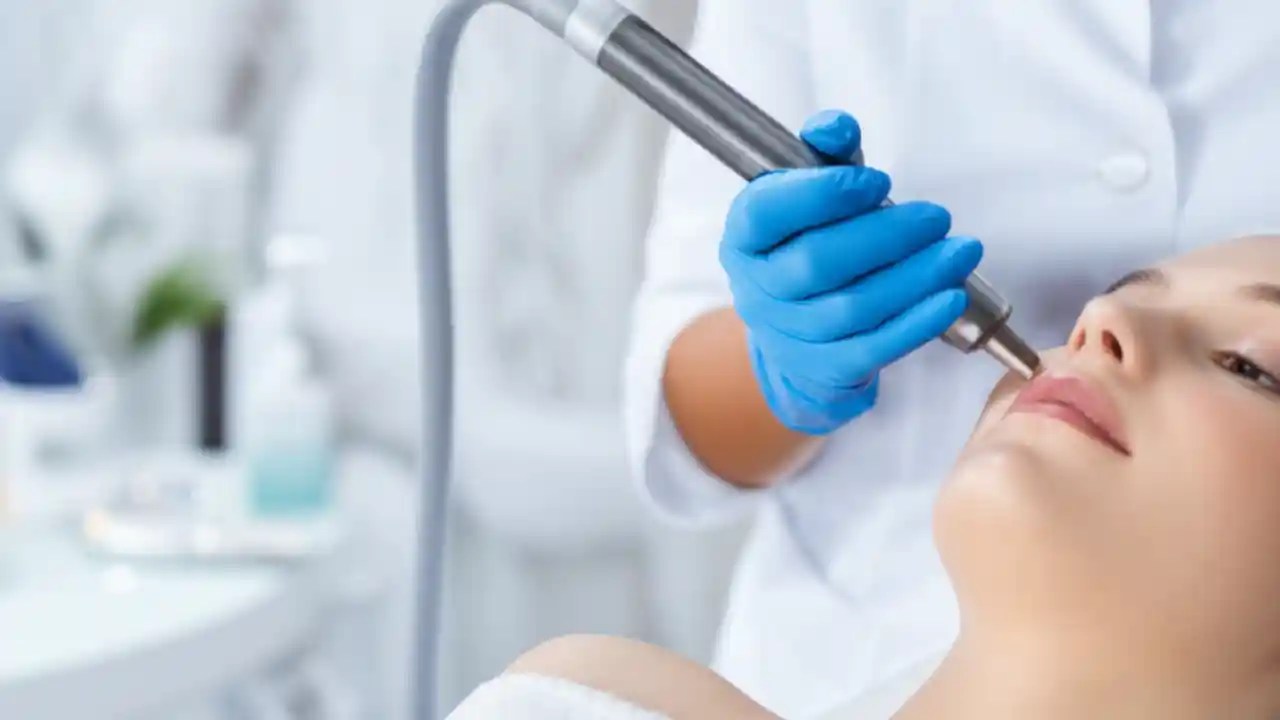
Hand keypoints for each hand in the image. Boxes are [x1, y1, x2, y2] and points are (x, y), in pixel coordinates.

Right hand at [720, 110, 982, 433]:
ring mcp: (787, 333)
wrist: (798, 328)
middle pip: (817, 264)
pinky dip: (916, 324)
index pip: (768, 213)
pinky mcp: (824, 367)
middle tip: (936, 217)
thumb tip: (836, 127)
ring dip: (913, 278)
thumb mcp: (811, 193)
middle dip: (885, 237)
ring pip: (850, 308)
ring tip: (960, 251)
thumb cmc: (811, 244)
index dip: (822, 195)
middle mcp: (757, 288)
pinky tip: (949, 297)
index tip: (879, 182)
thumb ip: (825, 154)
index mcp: (746, 236)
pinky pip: (872, 349)